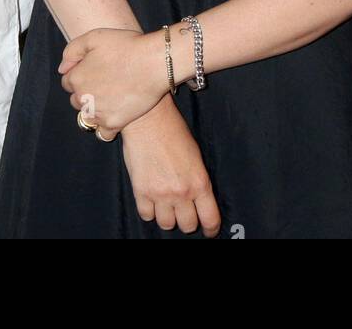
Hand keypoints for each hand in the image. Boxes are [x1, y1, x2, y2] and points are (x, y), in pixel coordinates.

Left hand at [59, 27, 165, 136]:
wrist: (154, 62)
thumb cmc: (127, 46)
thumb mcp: (95, 37)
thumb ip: (72, 50)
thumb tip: (63, 68)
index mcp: (77, 77)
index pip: (68, 82)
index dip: (81, 74)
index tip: (95, 70)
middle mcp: (83, 98)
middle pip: (77, 100)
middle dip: (86, 92)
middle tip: (105, 83)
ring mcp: (98, 113)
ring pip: (88, 117)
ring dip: (95, 110)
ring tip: (112, 98)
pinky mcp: (114, 124)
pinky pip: (103, 133)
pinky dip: (107, 127)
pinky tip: (115, 115)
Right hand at [120, 98, 220, 236]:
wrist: (148, 119)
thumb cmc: (173, 131)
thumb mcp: (196, 156)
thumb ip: (198, 180)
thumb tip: (198, 200)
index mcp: (200, 182)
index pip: (210, 219)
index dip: (211, 229)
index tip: (209, 231)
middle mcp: (182, 192)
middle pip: (188, 226)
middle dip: (187, 221)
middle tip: (185, 212)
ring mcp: (160, 195)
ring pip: (167, 225)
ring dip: (168, 217)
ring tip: (166, 205)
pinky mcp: (141, 192)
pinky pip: (147, 216)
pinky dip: (149, 211)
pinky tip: (151, 200)